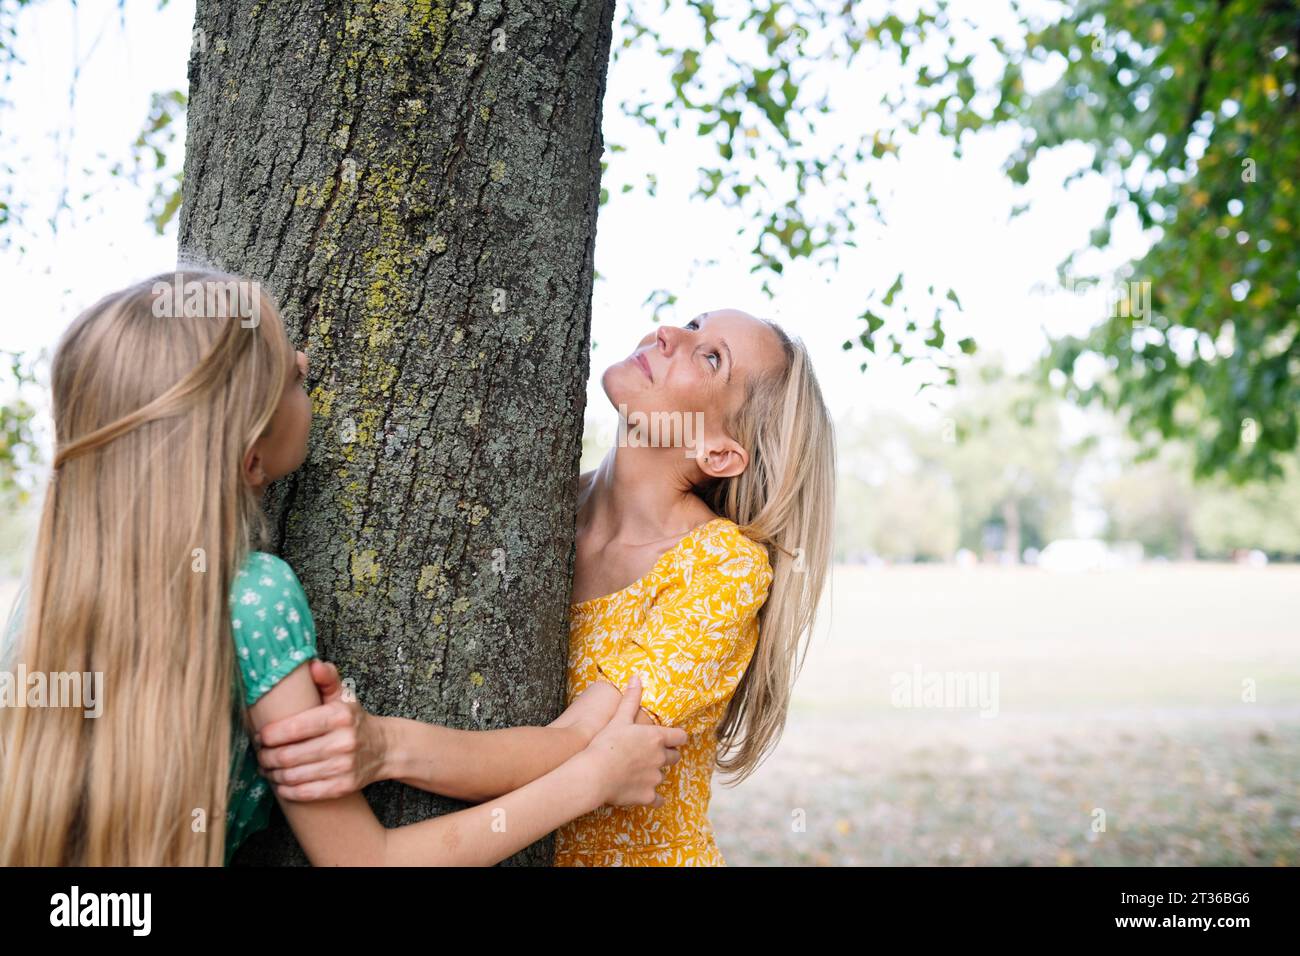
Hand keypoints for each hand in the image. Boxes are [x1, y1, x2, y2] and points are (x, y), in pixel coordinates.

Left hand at [255, 659, 388, 799]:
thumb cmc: (354, 720)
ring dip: (273, 774)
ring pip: (293, 776)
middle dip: (266, 757)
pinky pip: (304, 793)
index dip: (268, 735)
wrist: (384, 748)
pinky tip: (280, 783)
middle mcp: (343, 742)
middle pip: (288, 755)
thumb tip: (313, 665)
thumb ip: (326, 679)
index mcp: (340, 716)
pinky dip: (286, 790)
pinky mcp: (342, 787)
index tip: (259, 736)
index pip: (293, 728)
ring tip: (267, 768)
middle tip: (260, 754)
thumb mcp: (343, 696)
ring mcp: (343, 767)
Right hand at [582, 675, 687, 807]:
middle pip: (674, 757)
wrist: (594, 774)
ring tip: (639, 772)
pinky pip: (658, 800)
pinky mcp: (647, 796)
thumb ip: (631, 699)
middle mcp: (660, 758)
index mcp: (656, 738)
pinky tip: (644, 794)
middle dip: (667, 755)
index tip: (671, 738)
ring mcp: (655, 779)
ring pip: (663, 776)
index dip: (676, 737)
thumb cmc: (605, 743)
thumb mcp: (618, 718)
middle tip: (652, 754)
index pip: (680, 737)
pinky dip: (653, 797)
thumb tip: (637, 677)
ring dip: (655, 774)